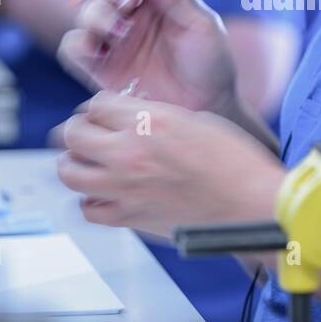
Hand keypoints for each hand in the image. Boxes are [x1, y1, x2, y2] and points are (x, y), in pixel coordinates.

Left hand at [56, 92, 286, 237]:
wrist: (252, 204)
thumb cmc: (235, 161)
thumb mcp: (196, 119)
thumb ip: (156, 117)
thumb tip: (133, 120)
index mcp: (149, 121)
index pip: (96, 104)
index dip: (101, 106)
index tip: (106, 112)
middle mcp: (129, 152)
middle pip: (73, 134)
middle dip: (80, 129)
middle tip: (90, 133)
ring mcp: (125, 188)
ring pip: (69, 172)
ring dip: (74, 163)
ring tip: (87, 162)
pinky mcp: (130, 218)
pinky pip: (89, 209)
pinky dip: (90, 200)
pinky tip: (104, 194)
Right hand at [58, 0, 240, 116]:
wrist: (207, 109)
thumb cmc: (211, 65)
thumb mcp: (201, 24)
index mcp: (158, 1)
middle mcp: (132, 19)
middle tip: (133, 0)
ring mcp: (115, 44)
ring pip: (86, 16)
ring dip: (96, 15)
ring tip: (120, 29)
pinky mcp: (101, 70)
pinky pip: (75, 49)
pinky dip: (80, 44)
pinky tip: (100, 49)